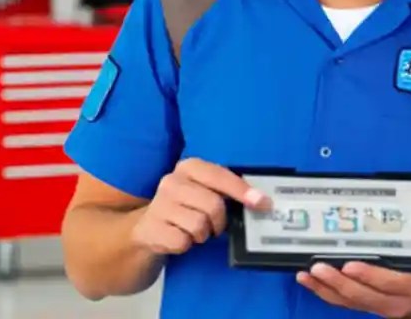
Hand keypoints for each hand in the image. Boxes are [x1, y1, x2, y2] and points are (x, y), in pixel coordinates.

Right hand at [131, 158, 269, 255]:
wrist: (147, 227)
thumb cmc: (186, 207)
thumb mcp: (203, 191)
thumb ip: (227, 191)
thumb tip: (260, 201)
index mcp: (189, 167)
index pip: (220, 176)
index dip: (243, 191)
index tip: (263, 203)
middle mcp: (172, 181)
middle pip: (213, 205)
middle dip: (220, 222)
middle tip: (216, 226)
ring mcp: (159, 205)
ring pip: (199, 225)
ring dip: (202, 234)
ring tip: (194, 230)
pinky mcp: (151, 228)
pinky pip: (182, 242)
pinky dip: (186, 244)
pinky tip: (179, 236)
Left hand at [297, 180, 410, 318]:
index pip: (390, 282)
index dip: (369, 275)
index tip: (349, 264)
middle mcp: (397, 302)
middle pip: (363, 296)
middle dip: (338, 283)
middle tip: (317, 265)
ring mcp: (381, 308)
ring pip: (349, 302)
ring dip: (325, 289)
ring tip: (305, 272)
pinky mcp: (370, 309)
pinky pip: (345, 304)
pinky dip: (325, 294)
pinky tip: (308, 281)